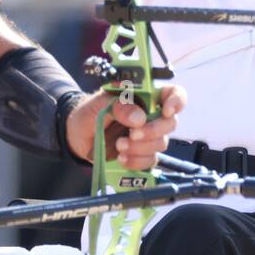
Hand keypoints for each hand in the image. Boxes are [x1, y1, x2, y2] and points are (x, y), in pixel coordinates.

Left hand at [65, 84, 186, 167]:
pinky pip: (150, 161)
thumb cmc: (90, 113)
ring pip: (161, 144)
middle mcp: (151, 116)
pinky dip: (136, 161)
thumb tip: (139, 117)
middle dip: (154, 130)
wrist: (77, 136)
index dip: (176, 101)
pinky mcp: (142, 155)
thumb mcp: (98, 104)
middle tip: (133, 134)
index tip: (166, 111)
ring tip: (119, 146)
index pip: (172, 94)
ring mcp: (149, 137)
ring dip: (140, 147)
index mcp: (144, 97)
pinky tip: (121, 158)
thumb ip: (118, 105)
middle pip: (170, 123)